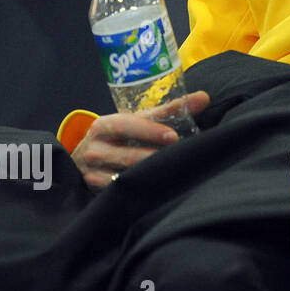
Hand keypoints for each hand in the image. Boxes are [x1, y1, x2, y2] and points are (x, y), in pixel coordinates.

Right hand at [72, 91, 209, 191]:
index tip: (172, 136)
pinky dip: (140, 190)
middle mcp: (95, 149)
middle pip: (127, 156)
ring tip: (173, 173)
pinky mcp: (97, 191)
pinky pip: (121, 193)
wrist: (86, 159)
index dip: (149, 131)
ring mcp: (93, 172)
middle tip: (178, 157)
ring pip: (125, 177)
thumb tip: (203, 98)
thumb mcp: (138, 121)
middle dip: (154, 157)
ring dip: (149, 176)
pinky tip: (158, 189)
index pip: (125, 126)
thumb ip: (169, 110)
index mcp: (104, 126)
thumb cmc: (120, 136)